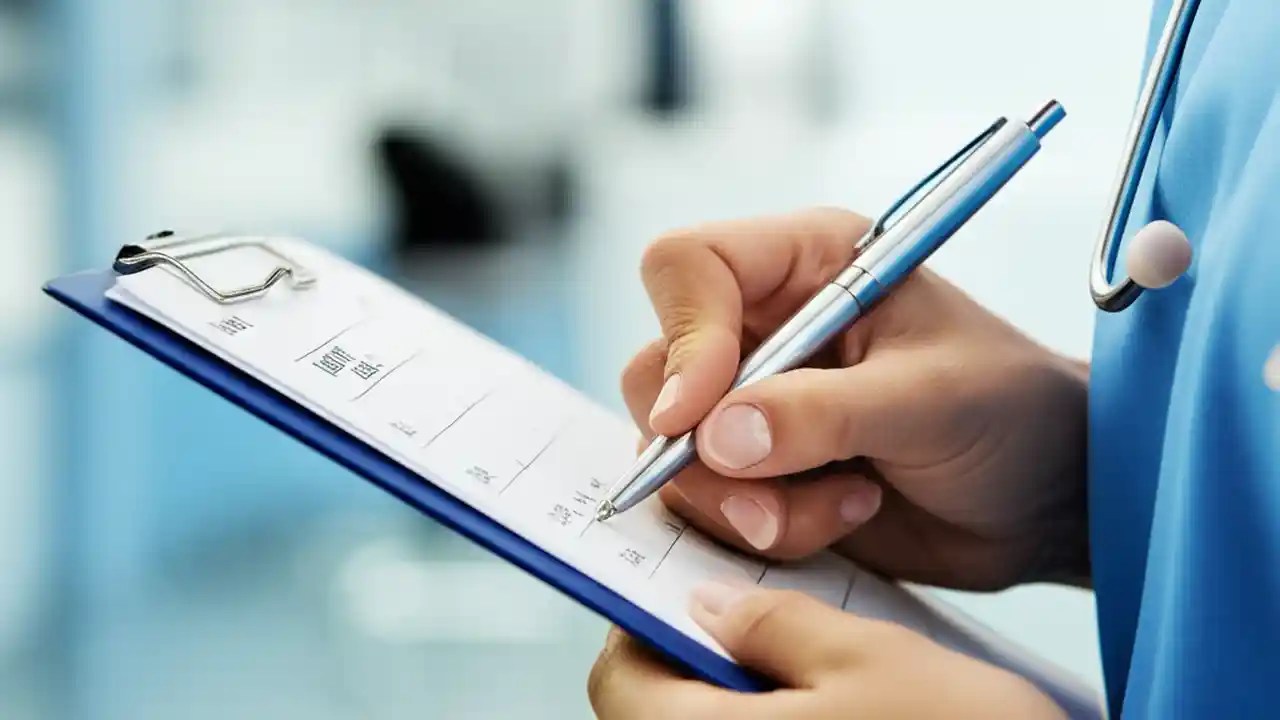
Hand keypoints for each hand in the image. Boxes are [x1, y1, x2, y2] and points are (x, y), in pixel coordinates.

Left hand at [588, 584, 1065, 718]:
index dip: (641, 623)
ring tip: (806, 646)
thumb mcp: (870, 658)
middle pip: (661, 709)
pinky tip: (834, 694)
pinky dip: (778, 715)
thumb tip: (708, 607)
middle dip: (698, 654)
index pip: (618, 679)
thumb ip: (772, 625)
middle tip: (756, 608)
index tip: (688, 587)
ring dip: (745, 685)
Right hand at [623, 208, 1088, 588]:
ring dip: (747, 502)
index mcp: (807, 266)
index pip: (687, 267)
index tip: (697, 418)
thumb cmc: (1011, 414)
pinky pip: (708, 508)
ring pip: (674, 454)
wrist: (1045, 499)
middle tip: (770, 497)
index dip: (682, 336)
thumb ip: (821, 413)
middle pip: (655, 371)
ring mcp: (752, 406)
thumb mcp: (930, 399)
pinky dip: (766, 530)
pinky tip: (847, 517)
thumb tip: (714, 437)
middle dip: (704, 449)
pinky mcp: (756, 474)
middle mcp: (764, 328)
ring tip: (850, 505)